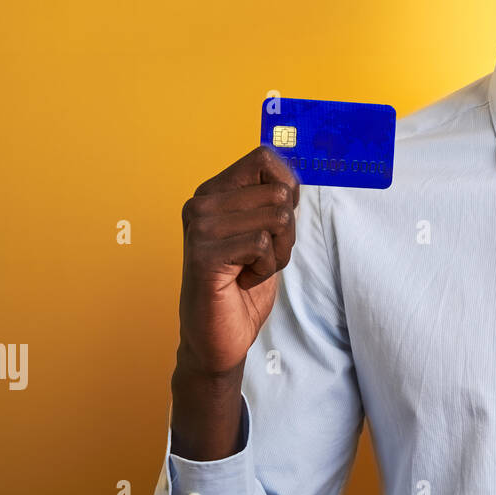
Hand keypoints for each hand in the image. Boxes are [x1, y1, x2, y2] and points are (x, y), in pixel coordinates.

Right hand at [176, 145, 300, 376]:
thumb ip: (272, 201)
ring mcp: (199, 226)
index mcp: (213, 191)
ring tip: (251, 269)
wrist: (218, 337)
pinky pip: (263, 244)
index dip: (287, 189)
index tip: (277, 222)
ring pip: (277, 218)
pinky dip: (265, 268)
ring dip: (278, 252)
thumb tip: (295, 176)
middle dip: (287, 231)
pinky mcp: (203, 253)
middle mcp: (201, 202)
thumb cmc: (243, 285)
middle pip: (279, 192)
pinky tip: (242, 281)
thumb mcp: (263, 233)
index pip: (264, 157)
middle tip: (261, 256)